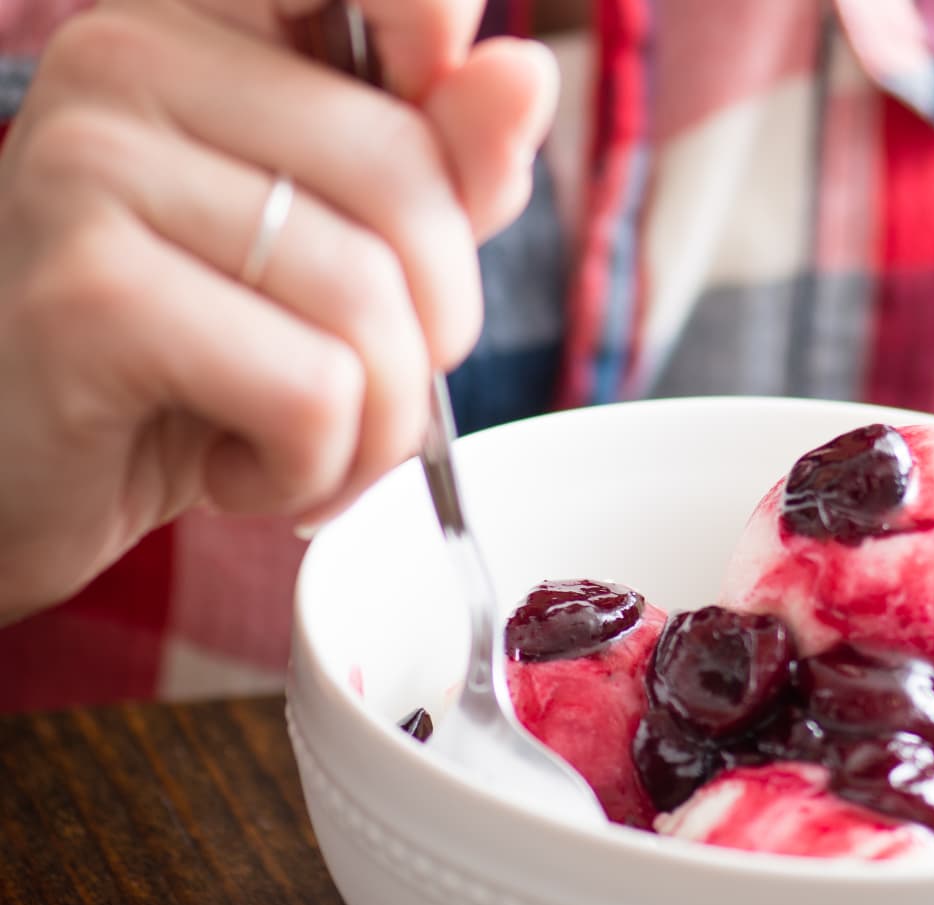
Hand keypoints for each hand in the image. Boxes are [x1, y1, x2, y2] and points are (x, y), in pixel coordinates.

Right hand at [0, 0, 557, 621]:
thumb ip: (439, 160)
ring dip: (376, 425)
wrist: (24, 472)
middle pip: (411, 181)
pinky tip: (239, 469)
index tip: (445, 175)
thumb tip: (525, 75)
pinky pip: (313, 392)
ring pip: (371, 301)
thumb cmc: (196, 357)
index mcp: (203, 23)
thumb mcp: (339, 251)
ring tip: (299, 441)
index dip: (445, 55)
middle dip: (432, 332)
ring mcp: (91, 166)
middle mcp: (129, 58)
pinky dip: (312, 467)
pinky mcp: (89, 296)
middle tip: (360, 384)